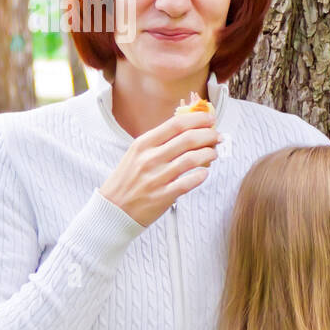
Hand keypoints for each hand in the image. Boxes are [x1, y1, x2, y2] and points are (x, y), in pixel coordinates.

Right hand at [98, 109, 219, 226]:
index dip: (198, 119)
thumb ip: (159, 142)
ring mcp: (157, 178)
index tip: (210, 119)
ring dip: (209, 154)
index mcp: (143, 144)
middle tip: (217, 136)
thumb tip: (187, 128)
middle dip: (209, 135)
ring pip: (192, 159)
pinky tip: (204, 173)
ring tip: (213, 153)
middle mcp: (150, 158)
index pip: (176, 124)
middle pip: (188, 139)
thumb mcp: (136, 154)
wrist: (112, 210)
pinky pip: (189, 182)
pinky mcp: (163, 196)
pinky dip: (201, 175)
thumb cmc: (127, 180)